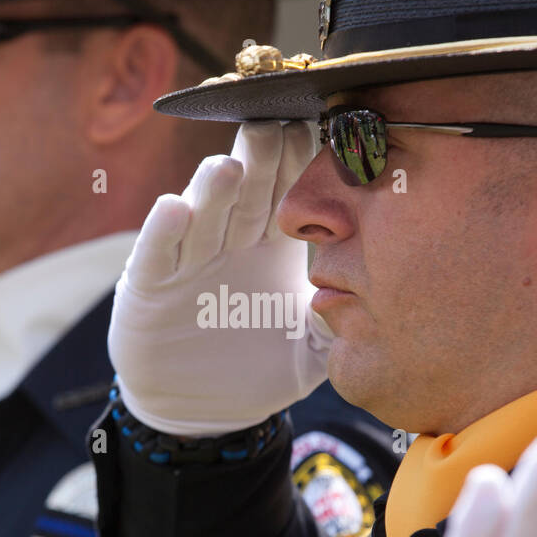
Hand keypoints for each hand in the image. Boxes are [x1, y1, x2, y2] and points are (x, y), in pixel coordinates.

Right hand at [109, 120, 328, 434]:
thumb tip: (386, 300)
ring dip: (213, 191)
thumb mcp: (311, 351)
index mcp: (272, 245)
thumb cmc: (259, 368)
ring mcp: (188, 260)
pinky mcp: (149, 285)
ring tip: (227, 166)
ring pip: (203, 216)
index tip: (321, 132)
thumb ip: (342, 323)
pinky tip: (174, 209)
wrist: (201, 409)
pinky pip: (158, 254)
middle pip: (247, 192)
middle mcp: (229, 242)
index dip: (301, 165)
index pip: (290, 195)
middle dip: (260, 159)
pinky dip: (164, 232)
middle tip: (273, 126)